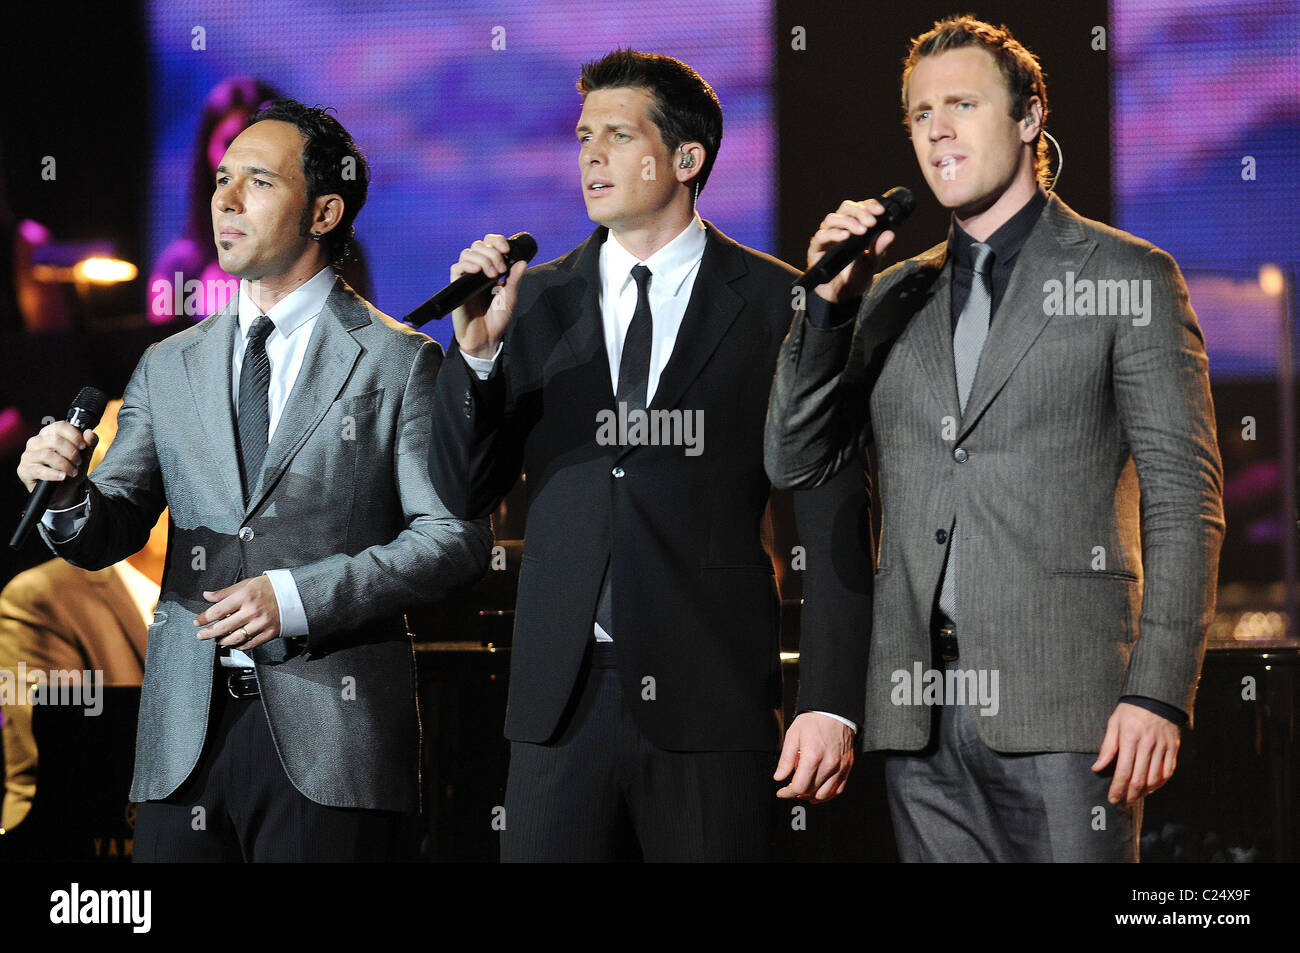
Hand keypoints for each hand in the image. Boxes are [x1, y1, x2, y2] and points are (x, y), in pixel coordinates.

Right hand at [17, 421, 98, 509]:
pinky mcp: (24, 470)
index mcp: (49, 434)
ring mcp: (28, 456)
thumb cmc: (71, 470)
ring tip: (73, 472)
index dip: (74, 435)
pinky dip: (54, 474)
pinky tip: (63, 476)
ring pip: (47, 454)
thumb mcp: (84, 457)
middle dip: (71, 452)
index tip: (83, 446)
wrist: (64, 492)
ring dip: (65, 464)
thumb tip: (89, 433)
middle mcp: (36, 442)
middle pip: (54, 439)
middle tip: (78, 462)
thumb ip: (89, 444)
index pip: (59, 426)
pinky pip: (39, 470)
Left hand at [194, 575, 281, 651]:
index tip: (198, 622)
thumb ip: (226, 592)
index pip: (218, 610)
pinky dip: (239, 646)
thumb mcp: (247, 584)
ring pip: (236, 638)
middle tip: (201, 635)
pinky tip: (233, 644)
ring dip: (222, 641)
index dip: (204, 618)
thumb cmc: (270, 587)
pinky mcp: (270, 632)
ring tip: (216, 640)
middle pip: (224, 626)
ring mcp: (262, 623)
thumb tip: (207, 596)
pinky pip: (251, 644)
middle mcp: (253, 611)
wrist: (295, 594)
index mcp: (245, 596)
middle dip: (208, 633)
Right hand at [449, 233, 527, 359]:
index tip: (506, 249)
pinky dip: (467, 265)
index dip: (496, 241)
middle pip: (478, 246)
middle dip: (492, 253)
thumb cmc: (497, 319)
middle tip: (501, 271)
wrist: (486, 337)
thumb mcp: (510, 297)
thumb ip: (514, 279)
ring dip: (482, 259)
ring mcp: (466, 277)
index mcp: (491, 269)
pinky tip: (477, 271)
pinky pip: (456, 268)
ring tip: (492, 275)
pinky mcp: (457, 286)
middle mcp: (477, 270)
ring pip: (467, 253)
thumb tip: (521, 261)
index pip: (489, 245)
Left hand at [774, 711, 854, 803]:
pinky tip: (818, 790)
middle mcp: (828, 764)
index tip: (782, 792)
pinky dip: (827, 794)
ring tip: (804, 789)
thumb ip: (785, 759)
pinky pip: (838, 789)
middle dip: (797, 793)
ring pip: (825, 794)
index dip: (787, 793)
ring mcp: (840, 767)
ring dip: (812, 796)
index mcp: (812, 756)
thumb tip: (779, 777)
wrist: (834, 711)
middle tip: (790, 787)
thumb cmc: (814, 721)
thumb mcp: (793, 735)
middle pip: (811, 792)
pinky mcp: (847, 767)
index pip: (799, 787)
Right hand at [806, 198, 896, 303]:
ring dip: (848, 222)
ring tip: (861, 230)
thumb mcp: (872, 262)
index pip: (859, 208)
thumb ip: (879, 248)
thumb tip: (890, 233)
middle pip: (845, 208)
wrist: (843, 296)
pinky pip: (821, 236)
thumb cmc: (857, 276)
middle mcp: (838, 228)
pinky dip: (834, 234)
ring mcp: (826, 237)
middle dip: (860, 212)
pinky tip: (845, 237)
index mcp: (853, 227)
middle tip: (871, 222)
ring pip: (832, 218)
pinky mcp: (816, 249)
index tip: (881, 211)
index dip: (869, 205)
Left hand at [1092, 701, 1180, 806]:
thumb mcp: (1113, 724)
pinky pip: (1168, 772)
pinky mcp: (1173, 748)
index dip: (1117, 788)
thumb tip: (1097, 768)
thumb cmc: (1130, 710)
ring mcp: (1162, 747)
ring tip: (1135, 797)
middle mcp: (1147, 745)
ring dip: (1144, 792)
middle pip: (1139, 778)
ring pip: (1154, 778)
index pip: (1123, 771)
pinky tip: (1151, 788)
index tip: (1112, 798)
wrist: (1157, 696)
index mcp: (1129, 739)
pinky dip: (1159, 783)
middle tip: (1123, 803)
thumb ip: (1107, 747)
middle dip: (1130, 794)